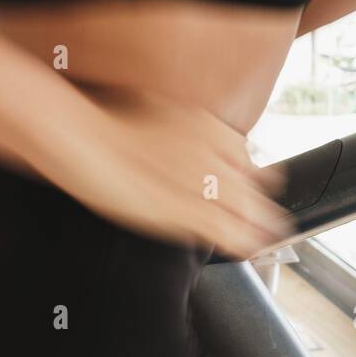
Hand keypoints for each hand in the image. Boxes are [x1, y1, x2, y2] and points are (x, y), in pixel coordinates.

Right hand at [25, 90, 287, 257]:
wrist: (87, 138)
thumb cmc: (111, 119)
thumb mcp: (162, 108)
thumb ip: (187, 125)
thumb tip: (194, 131)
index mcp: (211, 128)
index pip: (246, 156)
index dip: (249, 176)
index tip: (252, 185)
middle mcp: (215, 154)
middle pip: (253, 185)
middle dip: (260, 202)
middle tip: (268, 216)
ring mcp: (204, 183)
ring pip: (246, 210)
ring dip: (259, 224)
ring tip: (267, 236)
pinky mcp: (188, 212)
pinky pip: (226, 231)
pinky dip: (241, 241)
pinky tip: (248, 248)